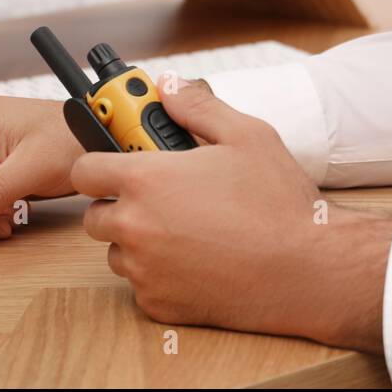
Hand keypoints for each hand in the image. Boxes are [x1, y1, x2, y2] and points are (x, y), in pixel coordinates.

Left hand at [72, 75, 391, 351]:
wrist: (308, 270)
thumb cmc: (279, 204)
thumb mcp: (246, 135)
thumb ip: (198, 105)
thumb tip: (169, 86)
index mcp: (147, 181)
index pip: (84, 170)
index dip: (99, 163)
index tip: (116, 162)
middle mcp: (135, 228)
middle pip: (95, 215)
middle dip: (120, 204)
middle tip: (161, 198)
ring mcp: (145, 271)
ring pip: (118, 252)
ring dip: (139, 241)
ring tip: (188, 229)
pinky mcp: (159, 305)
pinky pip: (143, 285)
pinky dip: (161, 274)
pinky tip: (199, 260)